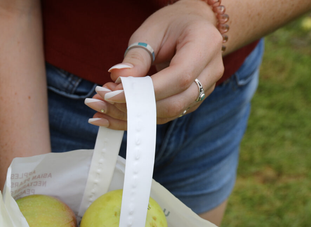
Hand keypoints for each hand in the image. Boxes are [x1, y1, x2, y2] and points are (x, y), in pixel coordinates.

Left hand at [87, 0, 224, 126]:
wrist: (192, 26)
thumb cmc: (172, 24)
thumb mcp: (150, 31)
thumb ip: (136, 57)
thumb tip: (118, 79)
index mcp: (205, 45)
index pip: (178, 77)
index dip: (145, 91)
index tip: (112, 94)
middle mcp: (210, 71)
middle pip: (174, 102)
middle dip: (134, 107)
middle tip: (101, 101)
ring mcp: (204, 89)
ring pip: (168, 114)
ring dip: (131, 116)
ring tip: (101, 107)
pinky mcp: (191, 102)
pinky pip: (164, 116)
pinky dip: (137, 117)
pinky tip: (111, 114)